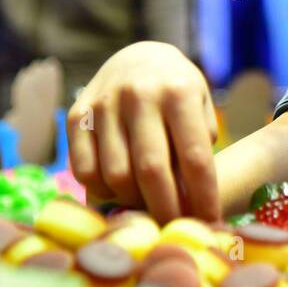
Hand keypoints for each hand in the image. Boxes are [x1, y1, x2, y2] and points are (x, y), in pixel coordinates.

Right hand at [66, 42, 219, 222]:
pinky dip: (102, 191)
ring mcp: (103, 105)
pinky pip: (85, 170)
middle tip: (176, 230)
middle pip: (152, 170)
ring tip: (149, 210)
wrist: (137, 56)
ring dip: (134, 203)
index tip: (211, 222)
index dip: (203, 196)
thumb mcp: (201, 104)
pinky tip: (119, 193)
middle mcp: (139, 96)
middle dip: (167, 209)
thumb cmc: (177, 90)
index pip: (195, 156)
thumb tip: (192, 195)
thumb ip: (200, 141)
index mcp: (178, 92)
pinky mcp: (76, 116)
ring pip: (116, 174)